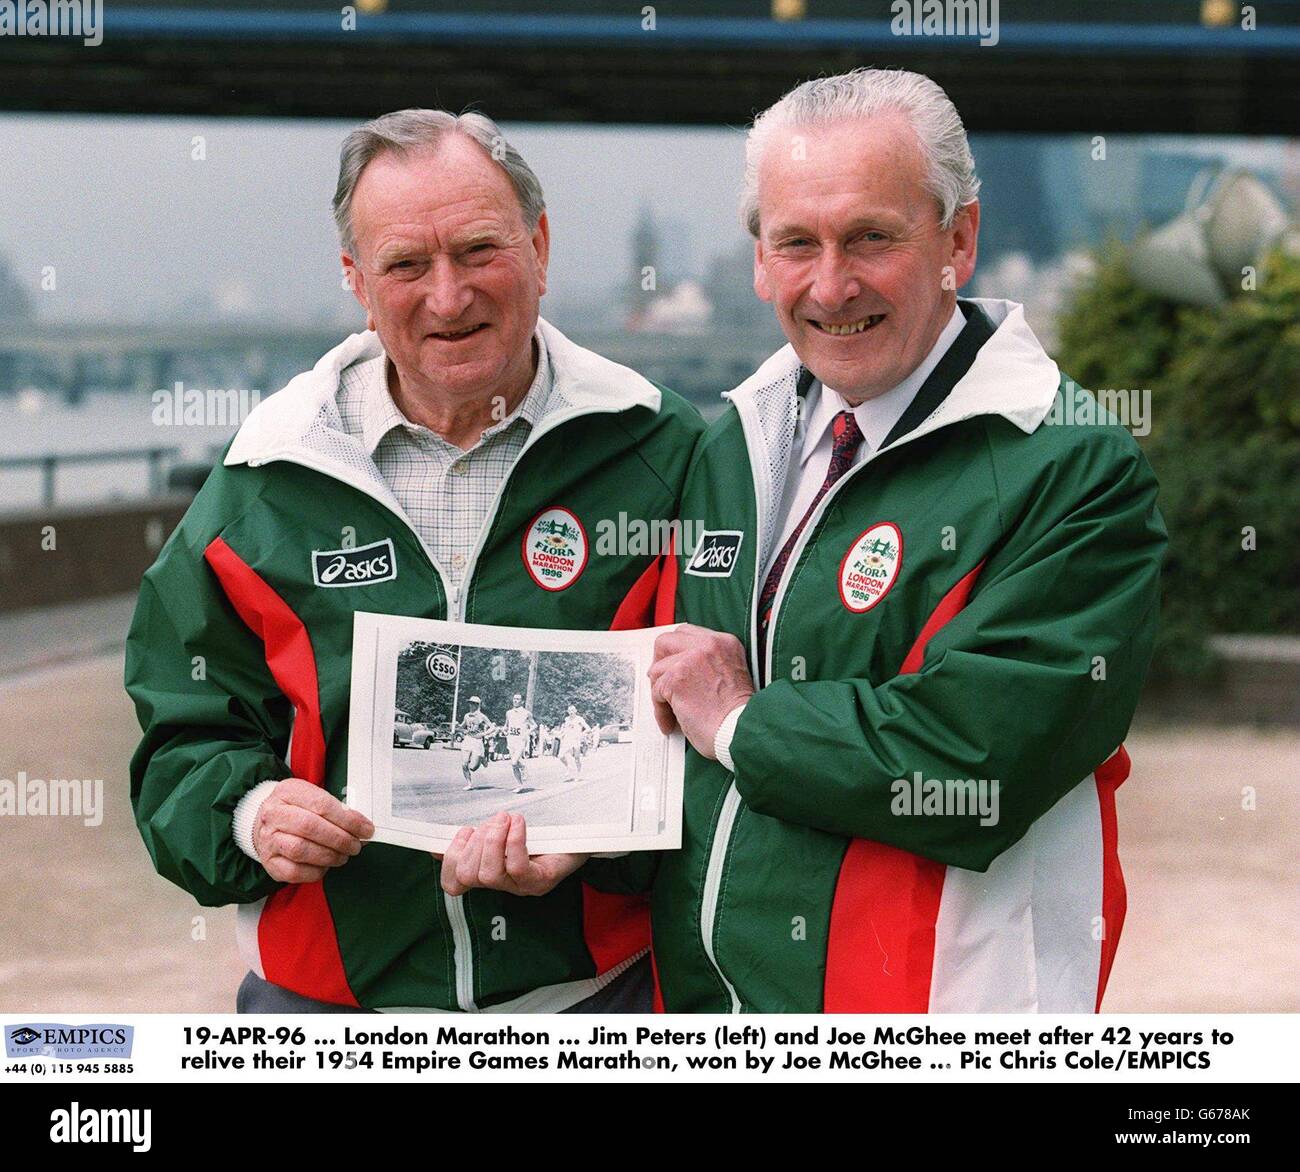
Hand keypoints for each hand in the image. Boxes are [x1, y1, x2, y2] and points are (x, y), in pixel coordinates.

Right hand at [254, 778, 373, 883]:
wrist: (265, 823)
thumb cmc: (296, 810)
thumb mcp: (313, 798)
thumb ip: (336, 810)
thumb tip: (362, 828)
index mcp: (288, 791)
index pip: (321, 804)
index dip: (348, 819)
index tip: (365, 829)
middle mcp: (274, 814)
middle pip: (310, 827)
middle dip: (340, 839)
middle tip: (355, 845)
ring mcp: (268, 838)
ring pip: (301, 849)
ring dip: (329, 856)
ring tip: (342, 856)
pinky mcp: (269, 862)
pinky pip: (294, 871)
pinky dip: (315, 871)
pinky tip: (325, 866)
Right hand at [438, 812, 587, 896]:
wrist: (581, 834)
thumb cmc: (541, 831)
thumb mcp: (501, 832)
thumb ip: (473, 839)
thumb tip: (436, 847)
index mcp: (488, 873)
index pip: (453, 884)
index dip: (449, 859)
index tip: (465, 832)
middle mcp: (503, 885)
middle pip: (468, 876)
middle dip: (475, 842)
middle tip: (495, 820)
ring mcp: (522, 887)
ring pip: (488, 875)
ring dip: (492, 840)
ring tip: (506, 818)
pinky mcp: (541, 881)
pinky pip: (517, 867)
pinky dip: (513, 841)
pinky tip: (518, 823)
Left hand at [648, 623, 754, 758]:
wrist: (741, 731)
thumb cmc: (738, 715)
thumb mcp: (731, 675)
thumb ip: (709, 664)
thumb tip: (684, 668)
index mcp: (725, 643)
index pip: (688, 634)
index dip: (676, 652)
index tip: (672, 665)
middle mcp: (708, 645)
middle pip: (666, 641)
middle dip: (659, 662)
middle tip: (661, 681)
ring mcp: (690, 660)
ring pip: (657, 669)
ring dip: (660, 692)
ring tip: (670, 710)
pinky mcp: (676, 679)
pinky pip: (656, 691)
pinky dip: (660, 710)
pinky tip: (670, 722)